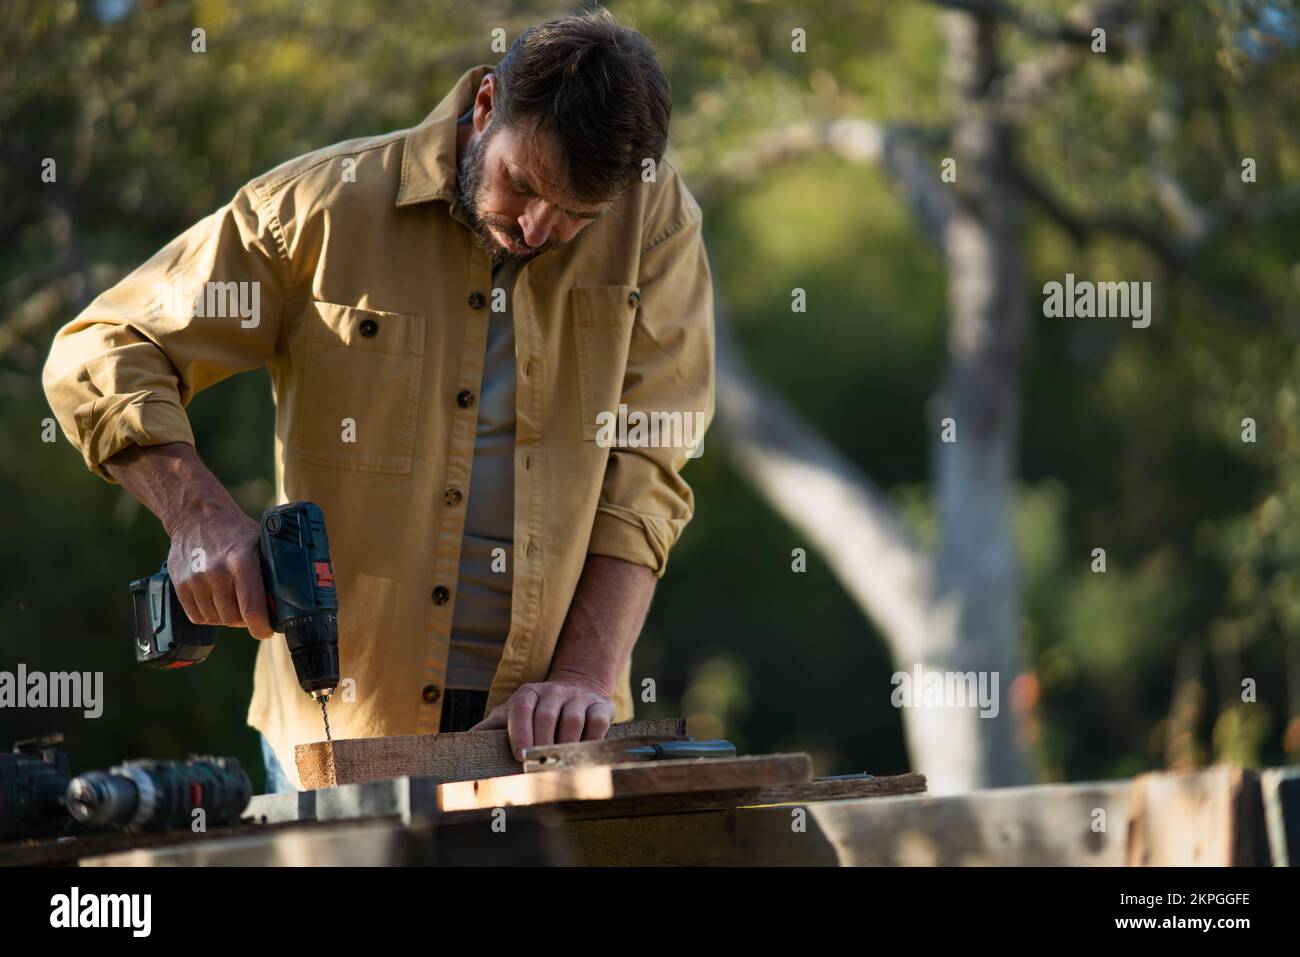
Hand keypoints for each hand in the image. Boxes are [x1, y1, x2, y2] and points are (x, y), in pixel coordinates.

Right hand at [166, 503, 274, 638]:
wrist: (196, 515)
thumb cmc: (235, 531)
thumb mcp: (261, 543)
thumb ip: (272, 571)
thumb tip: (287, 601)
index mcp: (242, 561)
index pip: (252, 609)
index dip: (262, 627)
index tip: (267, 631)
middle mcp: (216, 572)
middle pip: (234, 618)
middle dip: (246, 620)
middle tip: (251, 611)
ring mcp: (195, 579)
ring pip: (216, 620)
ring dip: (227, 617)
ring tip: (234, 601)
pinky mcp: (180, 585)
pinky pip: (197, 616)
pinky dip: (210, 615)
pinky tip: (217, 601)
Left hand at [470, 671, 614, 761]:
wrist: (578, 688)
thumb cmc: (538, 710)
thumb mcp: (512, 712)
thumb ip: (489, 727)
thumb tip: (461, 744)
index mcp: (529, 693)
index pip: (522, 709)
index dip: (519, 731)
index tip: (518, 755)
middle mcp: (554, 691)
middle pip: (547, 716)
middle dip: (542, 744)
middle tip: (538, 767)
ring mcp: (579, 697)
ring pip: (573, 720)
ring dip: (566, 746)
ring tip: (560, 766)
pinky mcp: (602, 705)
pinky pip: (598, 723)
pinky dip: (592, 740)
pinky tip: (584, 756)